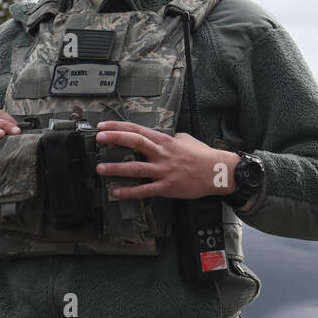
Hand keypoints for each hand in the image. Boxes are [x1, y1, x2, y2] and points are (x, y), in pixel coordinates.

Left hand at [94, 121, 238, 199]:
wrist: (218, 172)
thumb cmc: (202, 156)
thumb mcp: (185, 139)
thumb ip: (169, 139)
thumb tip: (159, 138)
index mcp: (165, 141)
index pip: (138, 130)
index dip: (119, 127)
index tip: (103, 125)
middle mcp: (163, 154)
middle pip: (136, 143)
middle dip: (115, 139)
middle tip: (98, 138)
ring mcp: (164, 171)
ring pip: (136, 168)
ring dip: (117, 168)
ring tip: (100, 168)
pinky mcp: (167, 187)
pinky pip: (145, 190)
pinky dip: (129, 192)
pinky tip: (116, 192)